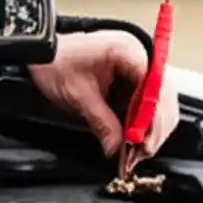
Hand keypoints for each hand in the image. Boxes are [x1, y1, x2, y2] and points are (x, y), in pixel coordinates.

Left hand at [28, 31, 179, 160]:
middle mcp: (137, 55)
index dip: (154, 116)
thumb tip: (116, 148)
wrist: (39, 52)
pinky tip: (136, 136)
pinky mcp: (130, 76)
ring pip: (159, 99)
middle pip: (162, 94)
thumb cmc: (55, 62)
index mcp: (127, 51)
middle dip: (156, 126)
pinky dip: (144, 119)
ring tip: (140, 149)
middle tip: (143, 151)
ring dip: (152, 125)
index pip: (155, 86)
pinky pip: (146, 99)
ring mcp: (136, 64)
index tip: (145, 141)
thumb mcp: (78, 95)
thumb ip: (101, 122)